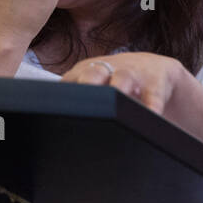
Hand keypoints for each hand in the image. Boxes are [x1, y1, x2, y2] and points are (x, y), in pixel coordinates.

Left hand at [60, 51, 184, 116]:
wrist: (157, 70)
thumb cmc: (116, 86)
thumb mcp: (95, 89)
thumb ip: (75, 105)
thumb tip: (46, 132)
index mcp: (85, 73)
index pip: (69, 82)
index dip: (62, 98)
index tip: (54, 114)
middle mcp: (107, 70)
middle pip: (93, 73)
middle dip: (86, 85)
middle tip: (82, 105)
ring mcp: (133, 73)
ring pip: (124, 78)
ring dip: (119, 90)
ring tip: (116, 110)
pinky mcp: (156, 80)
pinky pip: (154, 93)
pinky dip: (152, 105)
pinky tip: (151, 116)